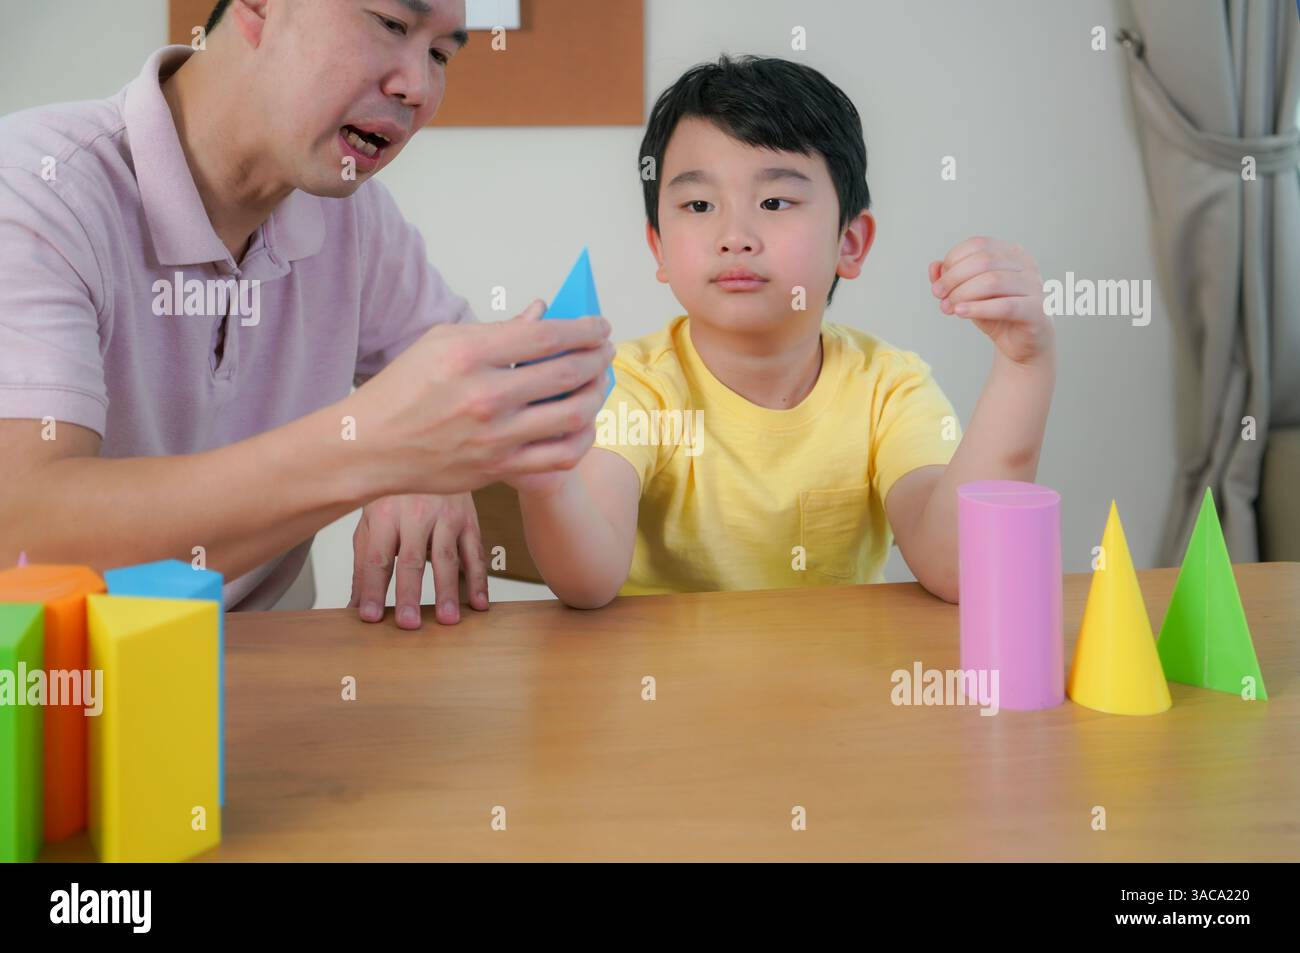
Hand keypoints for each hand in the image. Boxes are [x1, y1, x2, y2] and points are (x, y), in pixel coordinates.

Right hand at [344, 300, 614, 497]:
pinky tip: (583, 422)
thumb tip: (544, 313)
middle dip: (598, 358)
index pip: (548, 336)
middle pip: (569, 373)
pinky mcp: (499, 469)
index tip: (600, 326)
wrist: (371, 447)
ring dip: (597, 395)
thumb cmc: (403, 388)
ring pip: (574, 415)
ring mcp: (495, 437)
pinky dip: (583, 436)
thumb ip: (498, 329)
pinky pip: (562, 455)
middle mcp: (486, 397)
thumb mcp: (440, 342)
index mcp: (470, 355)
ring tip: (598, 383)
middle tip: (605, 351)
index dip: (585, 329)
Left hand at [347, 493, 489, 628]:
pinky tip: (478, 603)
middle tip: (409, 624)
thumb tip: (355, 605)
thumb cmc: (397, 494)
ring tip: (448, 619)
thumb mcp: (371, 521)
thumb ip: (363, 564)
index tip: (370, 616)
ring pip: (447, 557)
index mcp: (384, 514)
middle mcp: (415, 513)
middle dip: (410, 594)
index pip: (377, 558)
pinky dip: (479, 580)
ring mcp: (446, 516)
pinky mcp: (468, 520)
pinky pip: (475, 553)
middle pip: (412, 559)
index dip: (373, 589)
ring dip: (448, 591)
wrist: (431, 453)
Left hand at [929, 237, 1054, 365]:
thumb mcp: (967, 294)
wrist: (1019, 344)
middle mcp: (1026, 264)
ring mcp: (1035, 286)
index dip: (952, 262)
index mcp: (1010, 253)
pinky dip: (978, 308)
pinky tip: (961, 313)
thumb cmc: (994, 314)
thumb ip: (950, 279)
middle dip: (954, 278)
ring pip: (993, 281)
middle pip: (983, 261)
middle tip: (939, 296)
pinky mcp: (1037, 310)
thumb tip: (934, 266)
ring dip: (963, 294)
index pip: (977, 245)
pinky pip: (1005, 306)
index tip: (938, 284)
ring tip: (948, 308)